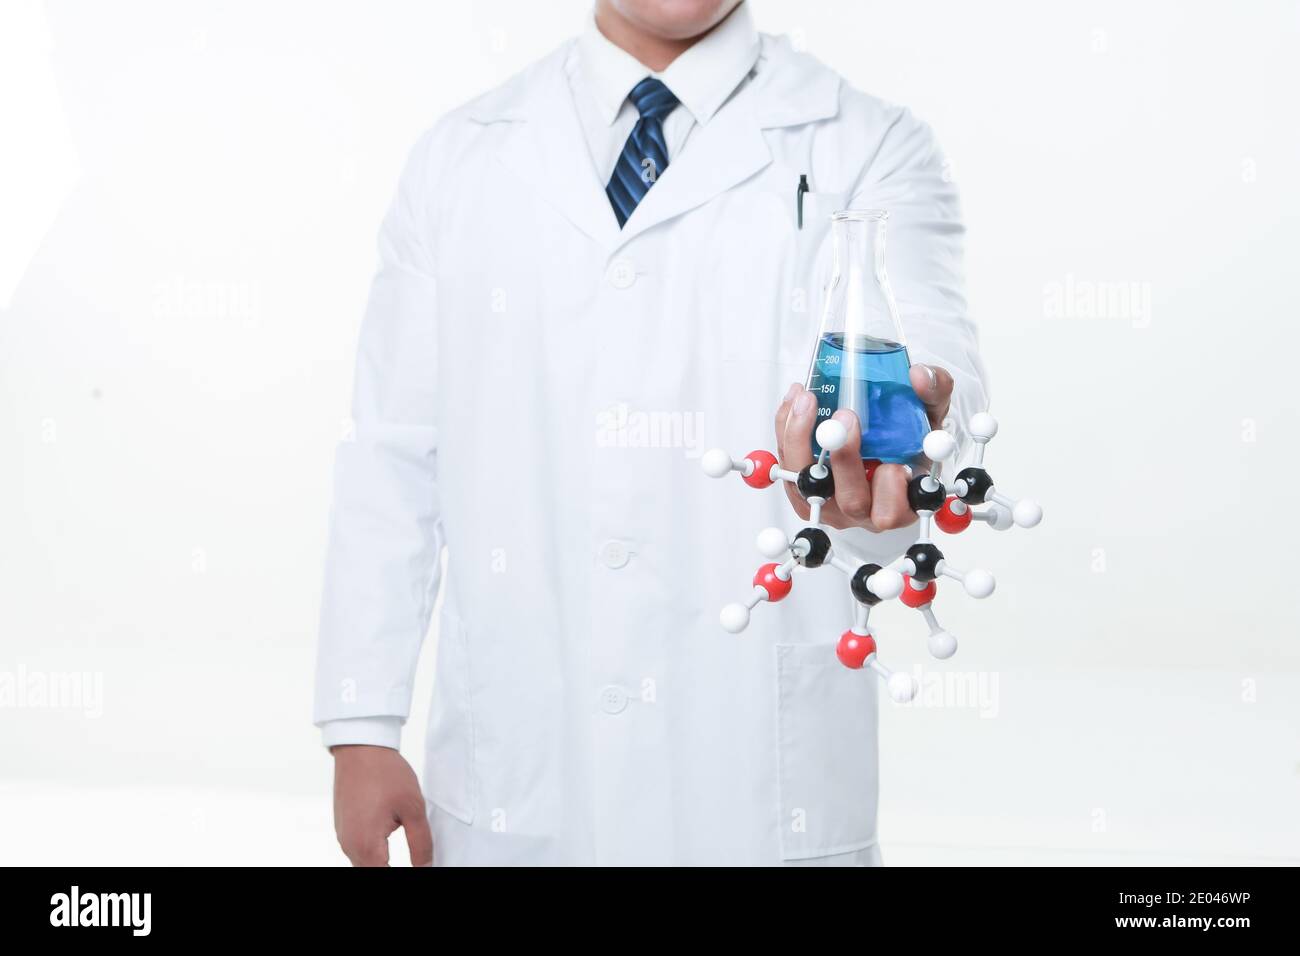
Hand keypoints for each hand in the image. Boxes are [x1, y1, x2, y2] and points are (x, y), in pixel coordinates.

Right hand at [332, 744, 432, 866]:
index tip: (420, 867)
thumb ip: (421, 844)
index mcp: (367, 846)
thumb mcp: (414, 808)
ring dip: (382, 864)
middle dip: (393, 870)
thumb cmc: (386, 773)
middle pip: (372, 873)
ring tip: (405, 853)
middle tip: (417, 862)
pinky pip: (358, 851)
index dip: (406, 876)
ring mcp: (343, 837)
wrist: (360, 747)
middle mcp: (349, 846)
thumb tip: (427, 867)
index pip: (385, 877)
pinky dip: (373, 853)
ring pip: (364, 864)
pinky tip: (388, 840)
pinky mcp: (342, 828)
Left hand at [774, 365, 953, 531]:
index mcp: (900, 503)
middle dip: (845, 458)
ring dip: (802, 440)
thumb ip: (935, 391)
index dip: (889, 485)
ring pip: (807, 485)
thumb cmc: (907, 437)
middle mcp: (863, 511)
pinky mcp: (802, 491)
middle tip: (846, 415)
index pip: (892, 511)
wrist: (880, 437)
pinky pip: (786, 468)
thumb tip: (920, 376)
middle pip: (849, 500)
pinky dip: (787, 432)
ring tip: (807, 400)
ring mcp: (829, 505)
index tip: (892, 457)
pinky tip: (796, 403)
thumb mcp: (931, 411)